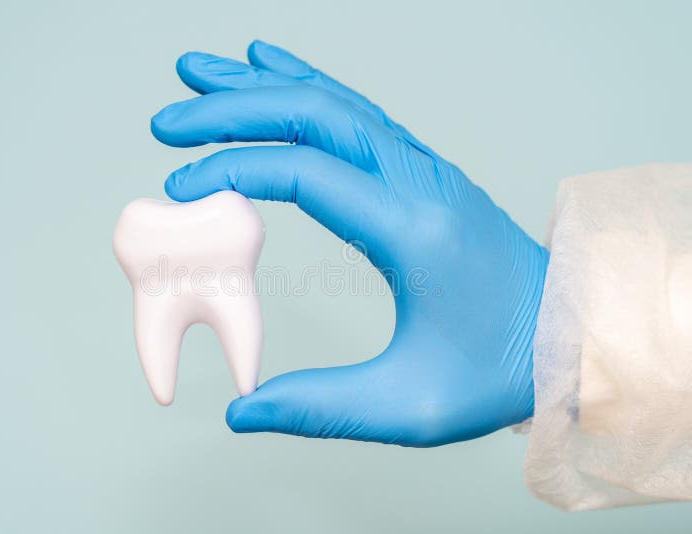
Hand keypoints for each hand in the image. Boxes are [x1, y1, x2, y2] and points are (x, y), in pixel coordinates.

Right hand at [151, 40, 547, 445]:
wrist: (569, 334)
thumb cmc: (499, 367)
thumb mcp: (410, 405)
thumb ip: (321, 407)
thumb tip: (242, 411)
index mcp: (412, 229)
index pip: (307, 171)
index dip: (235, 169)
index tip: (182, 187)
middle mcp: (418, 182)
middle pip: (316, 115)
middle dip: (233, 108)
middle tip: (169, 119)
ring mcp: (423, 169)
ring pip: (334, 103)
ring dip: (263, 85)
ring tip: (201, 72)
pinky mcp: (420, 173)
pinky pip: (356, 115)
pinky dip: (308, 88)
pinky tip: (276, 72)